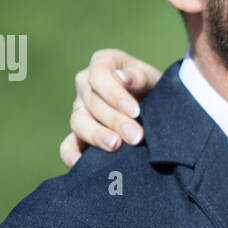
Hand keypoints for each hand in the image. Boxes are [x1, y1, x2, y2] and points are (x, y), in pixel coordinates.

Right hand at [60, 49, 162, 166]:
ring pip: (79, 122)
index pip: (98, 75)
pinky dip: (71, 155)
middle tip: (137, 136)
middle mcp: (86, 85)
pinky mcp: (79, 134)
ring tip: (115, 146)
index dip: (115, 94)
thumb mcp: (154, 80)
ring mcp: (80, 110)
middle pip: (92, 102)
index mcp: (103, 63)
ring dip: (96, 135)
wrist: (158, 110)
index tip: (136, 111)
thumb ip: (140, 77)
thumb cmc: (157, 90)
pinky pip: (68, 145)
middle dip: (116, 120)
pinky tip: (80, 164)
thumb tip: (123, 77)